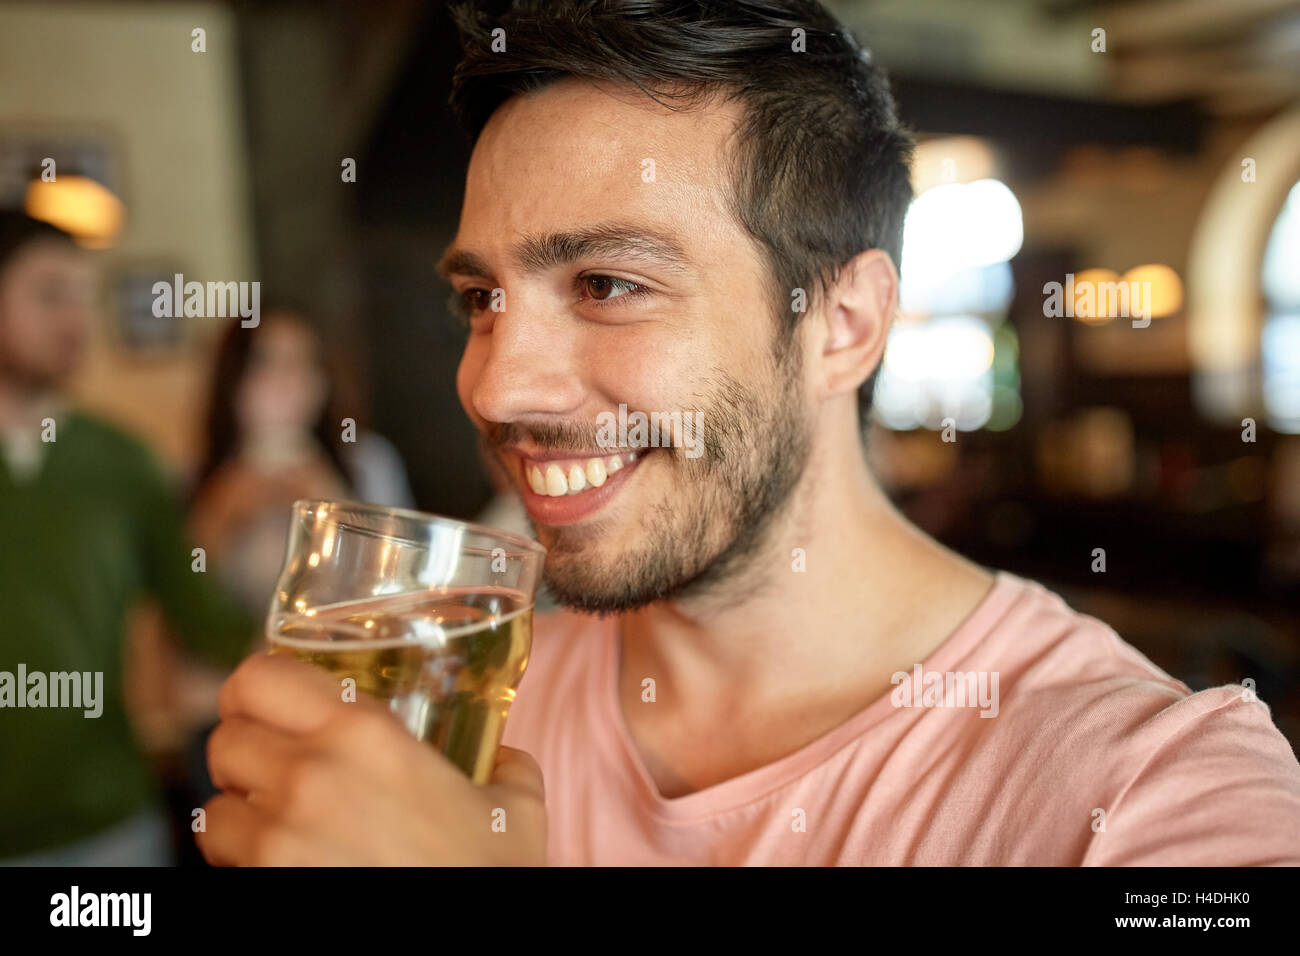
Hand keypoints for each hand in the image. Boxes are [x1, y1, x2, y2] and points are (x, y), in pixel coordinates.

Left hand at [196, 653, 546, 865]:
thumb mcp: (516, 807)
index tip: (266, 702)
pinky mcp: (263, 887)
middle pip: (224, 739)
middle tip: (275, 766)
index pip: (259, 677)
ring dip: (239, 813)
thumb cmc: (490, 877)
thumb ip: (504, 765)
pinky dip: (242, 861)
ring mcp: (278, 839)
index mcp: (365, 734)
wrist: (474, 944)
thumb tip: (502, 757)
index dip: (254, 689)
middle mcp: (310, 775)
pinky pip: (223, 863)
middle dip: (245, 752)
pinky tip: (283, 863)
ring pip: (213, 808)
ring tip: (277, 825)